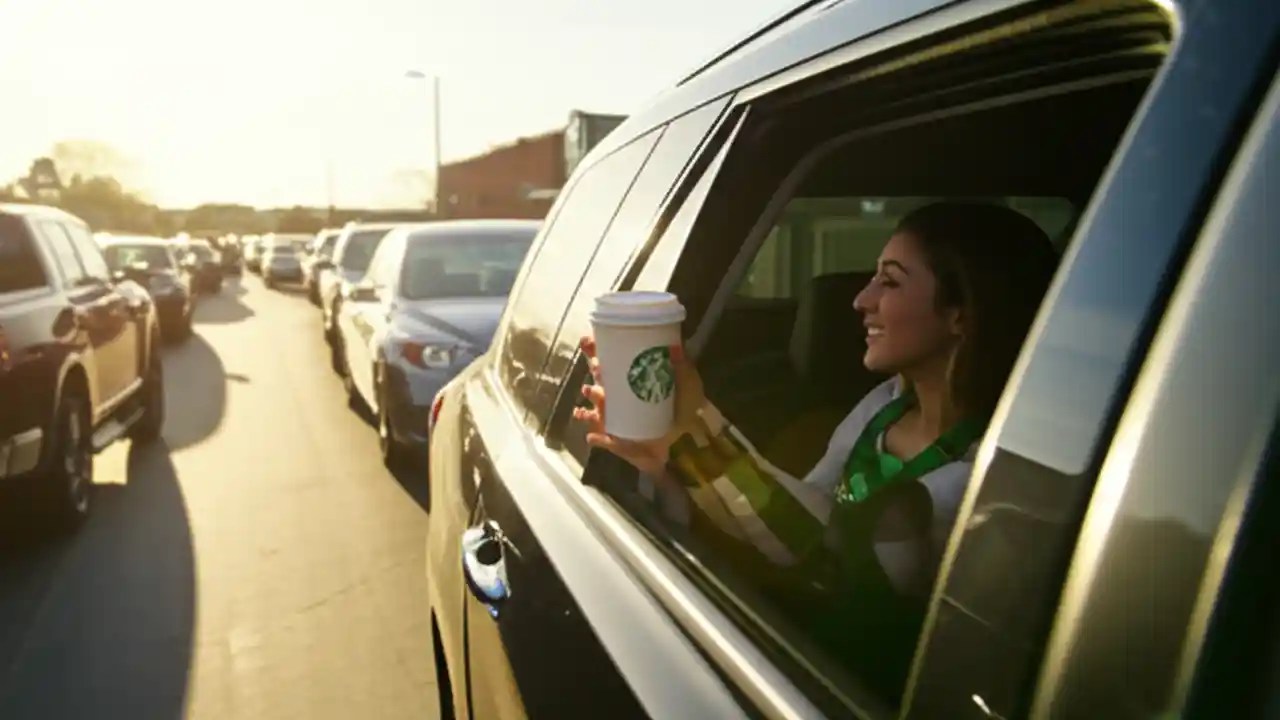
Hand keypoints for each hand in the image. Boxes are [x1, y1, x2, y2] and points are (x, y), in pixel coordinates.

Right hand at [573, 335, 705, 475]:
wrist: (687, 442)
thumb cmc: (685, 409)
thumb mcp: (687, 384)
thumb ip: (681, 366)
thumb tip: (675, 346)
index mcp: (628, 381)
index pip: (608, 363)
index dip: (595, 350)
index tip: (589, 340)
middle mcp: (616, 399)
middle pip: (597, 382)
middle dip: (595, 373)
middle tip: (599, 367)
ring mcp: (611, 421)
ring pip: (591, 412)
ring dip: (588, 404)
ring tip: (592, 395)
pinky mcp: (613, 442)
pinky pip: (599, 440)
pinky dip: (596, 438)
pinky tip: (593, 436)